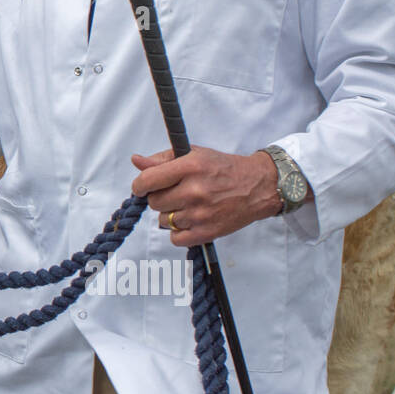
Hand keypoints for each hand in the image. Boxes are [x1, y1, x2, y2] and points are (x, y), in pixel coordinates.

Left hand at [129, 146, 280, 246]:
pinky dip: (178, 232)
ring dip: (170, 214)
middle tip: (174, 193)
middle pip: (154, 202)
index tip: (142, 187)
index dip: (139, 186)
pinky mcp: (207, 232)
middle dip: (159, 198)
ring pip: (163, 220)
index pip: (147, 181)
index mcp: (189, 167)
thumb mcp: (194, 154)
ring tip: (187, 205)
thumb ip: (162, 159)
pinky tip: (189, 220)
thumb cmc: (224, 169)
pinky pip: (175, 238)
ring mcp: (200, 214)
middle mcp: (194, 191)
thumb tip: (136, 161)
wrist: (257, 187)